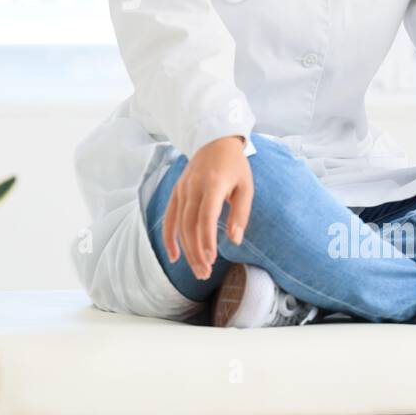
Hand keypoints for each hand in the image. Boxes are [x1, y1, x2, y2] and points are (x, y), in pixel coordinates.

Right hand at [160, 135, 253, 280]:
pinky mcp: (176, 192)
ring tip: (198, 270)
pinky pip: (169, 218)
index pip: (206, 216)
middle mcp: (193, 187)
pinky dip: (169, 238)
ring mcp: (181, 190)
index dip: (207, 239)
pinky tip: (174, 256)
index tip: (212, 259)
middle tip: (205, 274)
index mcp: (213, 184)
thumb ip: (240, 213)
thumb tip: (235, 240)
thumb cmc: (234, 166)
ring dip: (186, 250)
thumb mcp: (246, 186)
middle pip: (190, 225)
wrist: (214, 140)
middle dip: (197, 252)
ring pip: (179, 226)